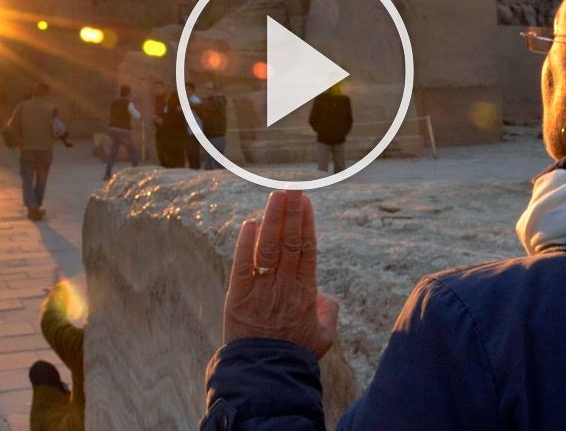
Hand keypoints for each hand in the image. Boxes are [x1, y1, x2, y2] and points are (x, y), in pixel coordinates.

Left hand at [223, 190, 338, 357]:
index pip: (307, 250)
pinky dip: (245, 246)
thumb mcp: (324, 336)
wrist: (266, 376)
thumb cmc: (296, 355)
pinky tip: (250, 225)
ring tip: (276, 196)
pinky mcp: (237, 298)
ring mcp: (261, 292)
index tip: (306, 202)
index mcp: (305, 293)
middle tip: (292, 189)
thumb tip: (323, 293)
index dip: (306, 224)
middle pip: (289, 244)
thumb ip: (328, 311)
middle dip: (291, 214)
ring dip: (272, 221)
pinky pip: (242, 267)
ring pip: (269, 250)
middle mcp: (284, 288)